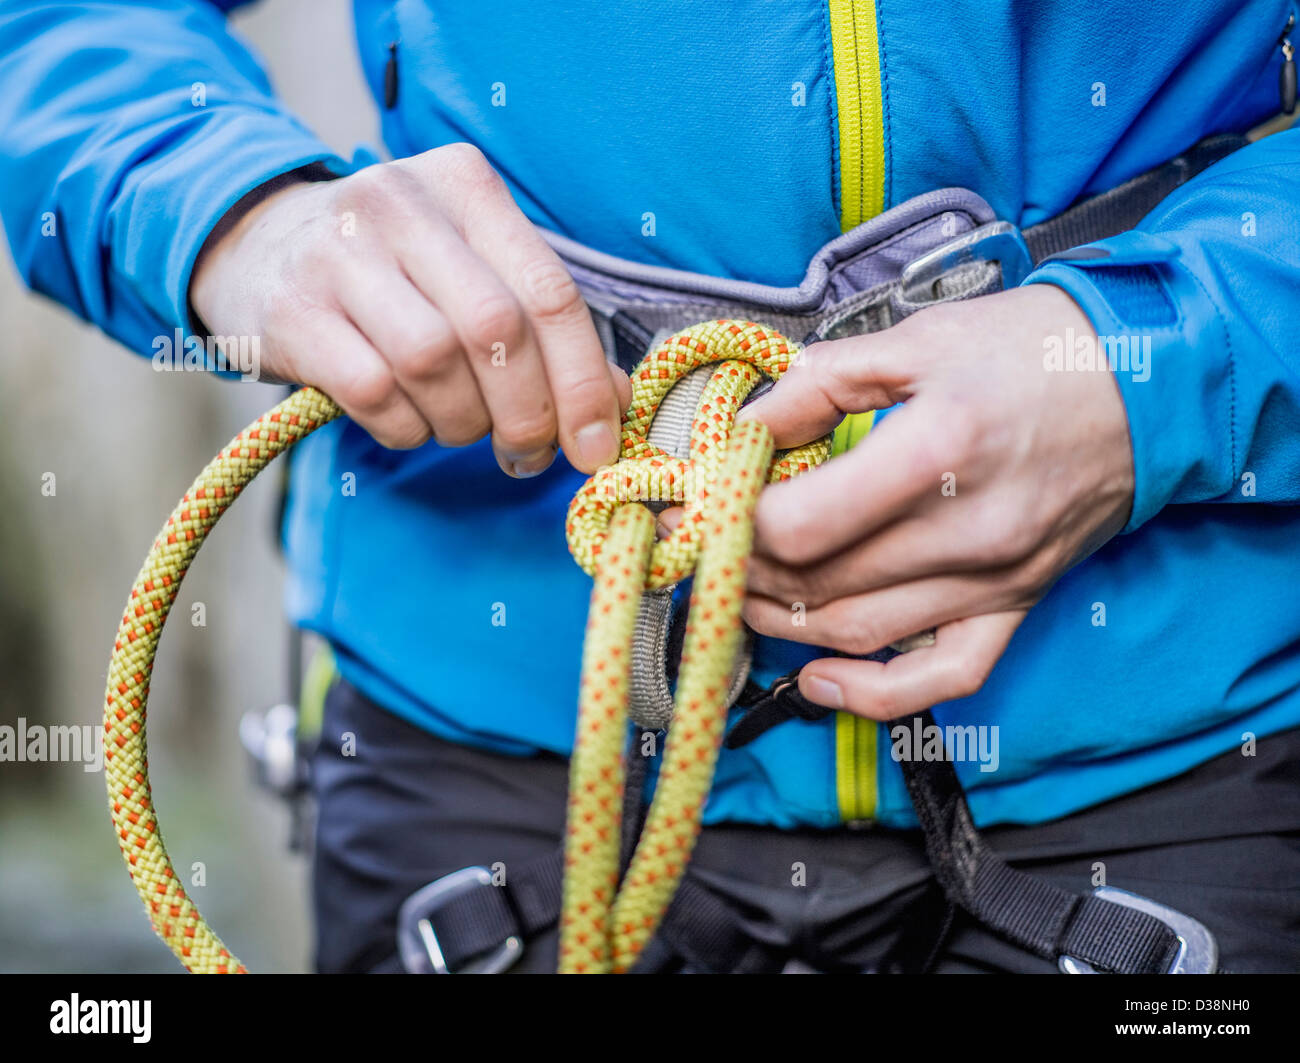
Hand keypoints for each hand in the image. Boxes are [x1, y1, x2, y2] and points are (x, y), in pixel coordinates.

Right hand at [190, 145, 628, 475]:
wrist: (255, 245)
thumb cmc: (394, 270)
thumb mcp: (471, 269)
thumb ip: (543, 325)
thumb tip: (616, 406)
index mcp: (466, 185)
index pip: (549, 292)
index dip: (584, 382)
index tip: (594, 447)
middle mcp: (401, 204)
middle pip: (497, 330)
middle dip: (526, 412)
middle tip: (526, 452)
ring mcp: (338, 254)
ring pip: (434, 362)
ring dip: (463, 421)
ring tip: (461, 426)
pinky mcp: (292, 312)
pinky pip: (374, 393)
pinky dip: (406, 428)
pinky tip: (409, 422)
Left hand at [733, 285, 1134, 719]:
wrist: (1145, 383)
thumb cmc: (1030, 351)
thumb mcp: (917, 341)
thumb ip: (819, 383)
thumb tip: (745, 430)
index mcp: (936, 452)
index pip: (801, 525)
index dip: (732, 523)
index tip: (700, 506)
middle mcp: (966, 532)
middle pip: (817, 585)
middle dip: (741, 570)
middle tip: (705, 547)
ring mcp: (994, 580)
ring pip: (858, 634)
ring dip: (781, 624)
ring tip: (740, 592)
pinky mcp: (1016, 606)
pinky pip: (942, 677)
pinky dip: (871, 695)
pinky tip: (818, 680)